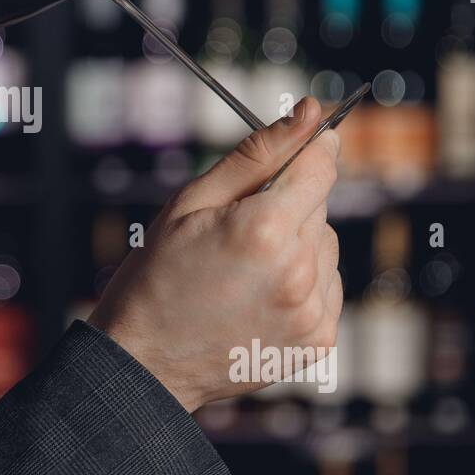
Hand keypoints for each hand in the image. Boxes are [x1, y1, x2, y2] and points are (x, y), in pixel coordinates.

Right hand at [87, 96, 342, 412]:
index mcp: (265, 230)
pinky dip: (301, 281)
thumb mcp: (192, 201)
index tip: (306, 139)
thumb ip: (258, 153)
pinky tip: (258, 293)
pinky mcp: (318, 339)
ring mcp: (311, 311)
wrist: (147, 360)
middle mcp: (298, 272)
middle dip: (287, 204)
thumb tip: (310, 113)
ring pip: (325, 246)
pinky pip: (327, 285)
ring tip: (243, 268)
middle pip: (320, 206)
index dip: (312, 148)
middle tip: (236, 229)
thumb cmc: (157, 275)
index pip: (321, 165)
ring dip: (296, 244)